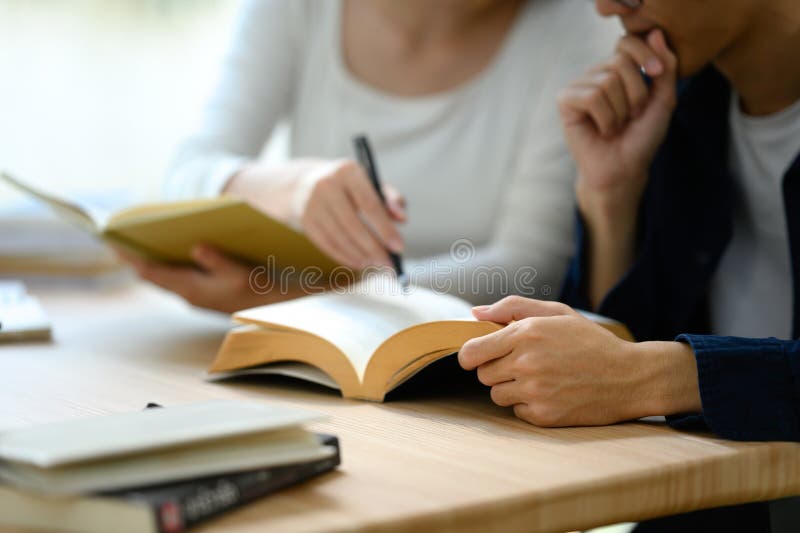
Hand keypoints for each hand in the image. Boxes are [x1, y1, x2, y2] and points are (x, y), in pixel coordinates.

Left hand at [116, 244, 300, 312]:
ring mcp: (195, 295)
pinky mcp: (203, 294)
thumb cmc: (256, 291)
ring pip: (164, 278)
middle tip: (116, 242)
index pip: (152, 272)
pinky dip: (166, 266)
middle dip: (136, 259)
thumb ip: (217, 260)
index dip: (132, 258)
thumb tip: (197, 247)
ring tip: (137, 246)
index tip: (112, 244)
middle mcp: (188, 294)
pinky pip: (176, 278)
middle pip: (153, 276)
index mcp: (192, 289)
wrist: (271, 312)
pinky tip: (168, 255)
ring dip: (151, 263)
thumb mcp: (240, 273)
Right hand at [226, 159, 405, 269]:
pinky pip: (327, 244)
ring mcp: (312, 203)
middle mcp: (327, 185)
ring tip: (376, 263)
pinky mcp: (305, 220)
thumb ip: (391, 200)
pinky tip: (359, 263)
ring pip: (339, 237)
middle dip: (374, 248)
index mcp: (348, 172)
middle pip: (353, 224)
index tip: (399, 247)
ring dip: (360, 255)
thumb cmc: (349, 187)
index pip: (369, 204)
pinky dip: (345, 256)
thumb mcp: (370, 184)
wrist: (305, 183)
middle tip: (389, 263)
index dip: (385, 228)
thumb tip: (402, 219)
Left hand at [458, 296, 700, 426]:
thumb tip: (475, 312)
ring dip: (510, 388)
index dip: (469, 355)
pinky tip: (550, 393)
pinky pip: (516, 412)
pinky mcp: (543, 416)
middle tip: (520, 364)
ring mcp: (534, 392)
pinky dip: (527, 405)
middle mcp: (526, 363)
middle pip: (482, 374)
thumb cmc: (590, 341)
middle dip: (496, 369)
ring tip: (538, 378)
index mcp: (525, 334)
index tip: (475, 357)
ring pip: (496, 395)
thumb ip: (512, 307)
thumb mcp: (557, 313)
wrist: (629, 377)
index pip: (471, 352)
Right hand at [557, 29, 677, 217]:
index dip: (644, 54)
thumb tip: (656, 33)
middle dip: (635, 93)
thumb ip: (666, 68)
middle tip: (630, 117)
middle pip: (620, 62)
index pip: (627, 42)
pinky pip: (591, 96)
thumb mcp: (663, 100)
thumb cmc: (640, 138)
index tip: (657, 75)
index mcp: (617, 69)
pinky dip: (604, 117)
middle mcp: (595, 73)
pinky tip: (602, 130)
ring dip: (619, 111)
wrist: (623, 170)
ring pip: (606, 81)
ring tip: (615, 126)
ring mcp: (578, 86)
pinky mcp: (564, 100)